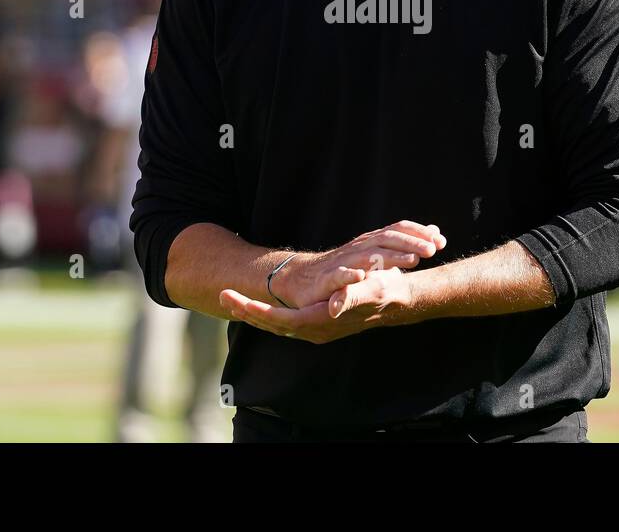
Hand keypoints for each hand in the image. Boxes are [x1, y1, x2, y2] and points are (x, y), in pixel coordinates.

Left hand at [221, 267, 416, 344]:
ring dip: (252, 312)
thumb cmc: (384, 291)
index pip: (282, 321)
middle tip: (221, 294)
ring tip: (229, 299)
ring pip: (274, 324)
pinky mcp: (315, 324)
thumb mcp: (372, 289)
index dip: (259, 311)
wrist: (397, 301)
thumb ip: (351, 296)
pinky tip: (254, 306)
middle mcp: (315, 329)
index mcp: (322, 321)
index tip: (238, 300)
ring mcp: (313, 329)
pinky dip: (265, 314)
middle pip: (271, 324)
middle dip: (245, 310)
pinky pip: (283, 322)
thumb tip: (332, 306)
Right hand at [272, 220, 445, 307]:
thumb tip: (435, 233)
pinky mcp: (328, 279)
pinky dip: (349, 274)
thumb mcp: (378, 256)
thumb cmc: (346, 268)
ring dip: (392, 257)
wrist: (306, 280)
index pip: (398, 230)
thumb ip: (406, 245)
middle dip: (412, 244)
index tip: (442, 241)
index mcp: (373, 242)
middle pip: (388, 239)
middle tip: (433, 250)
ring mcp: (344, 261)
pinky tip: (360, 276)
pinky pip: (338, 275)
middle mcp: (360, 247)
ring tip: (412, 261)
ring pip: (369, 255)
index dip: (419, 233)